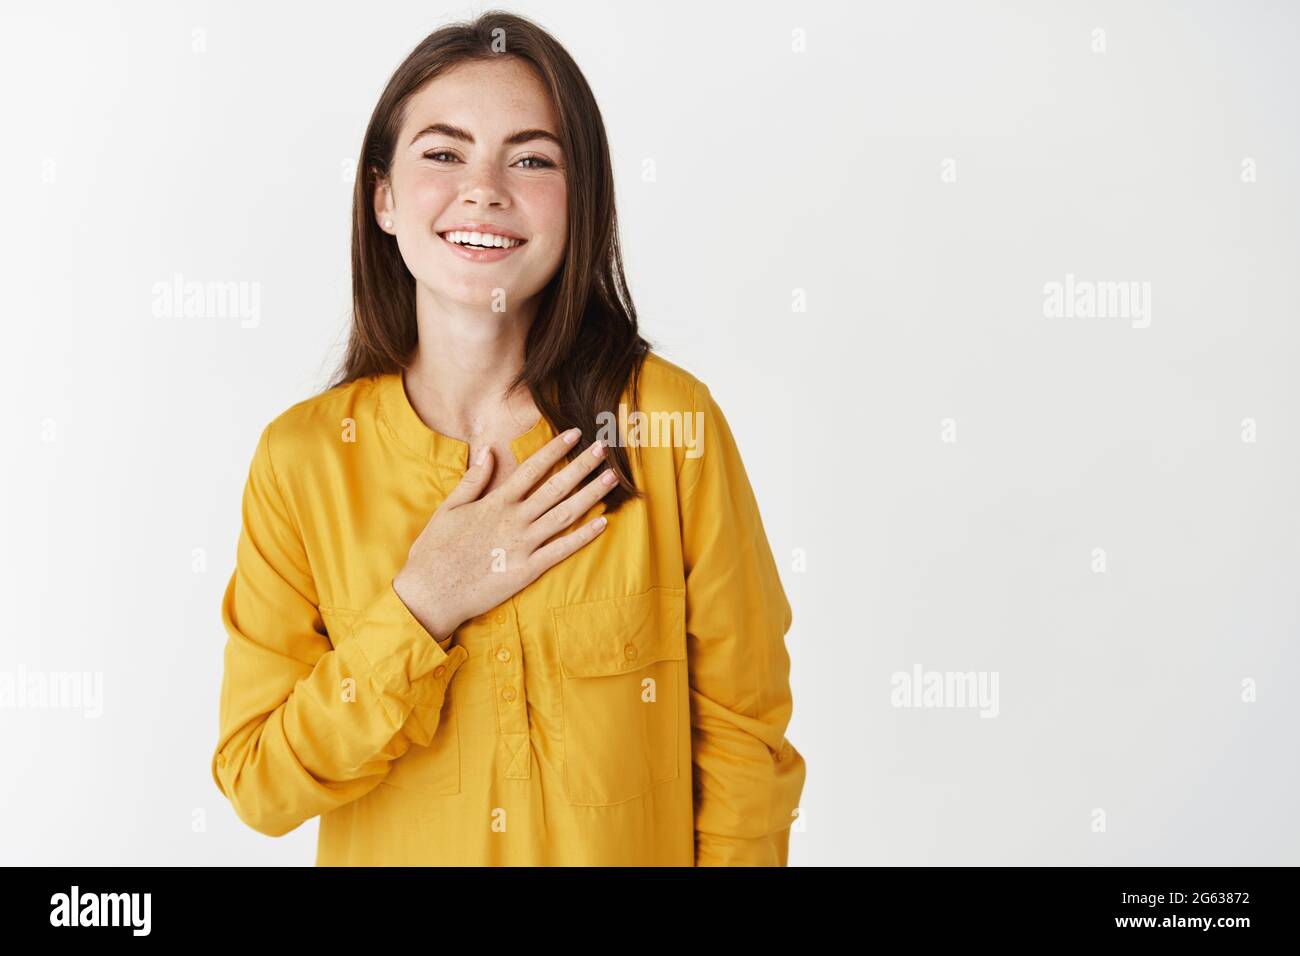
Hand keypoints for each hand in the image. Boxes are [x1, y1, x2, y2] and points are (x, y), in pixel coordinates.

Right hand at [393, 428, 616, 640]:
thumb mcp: (448, 509)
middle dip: (581, 467)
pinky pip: (561, 551)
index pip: (532, 469)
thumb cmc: (435, 552)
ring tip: (611, 478)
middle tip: (604, 450)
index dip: (555, 450)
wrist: (431, 594)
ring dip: (590, 495)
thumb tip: (488, 452)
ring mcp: (522, 546)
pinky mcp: (527, 571)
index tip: (574, 435)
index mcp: (495, 503)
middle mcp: (513, 521)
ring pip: (564, 515)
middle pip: (555, 488)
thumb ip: (472, 481)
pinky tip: (603, 523)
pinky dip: (583, 537)